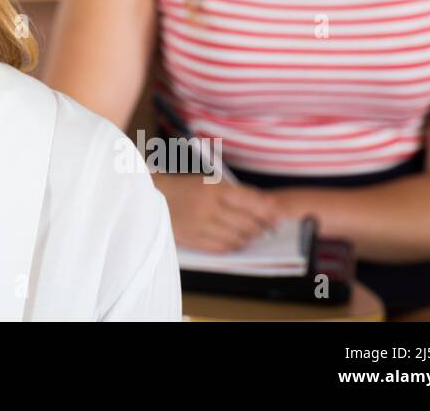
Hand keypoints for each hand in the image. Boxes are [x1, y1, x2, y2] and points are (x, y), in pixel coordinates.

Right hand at [153, 172, 283, 252]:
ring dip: (248, 239)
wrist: (153, 195)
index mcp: (213, 187)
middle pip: (246, 222)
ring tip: (250, 236)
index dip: (267, 211)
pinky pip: (220, 247)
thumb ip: (236, 193)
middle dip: (260, 228)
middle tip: (266, 230)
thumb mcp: (210, 181)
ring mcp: (199, 223)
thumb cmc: (186, 187)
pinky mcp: (191, 238)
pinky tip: (235, 242)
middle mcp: (207, 205)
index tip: (277, 217)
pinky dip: (232, 247)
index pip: (250, 201)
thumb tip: (267, 207)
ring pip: (235, 238)